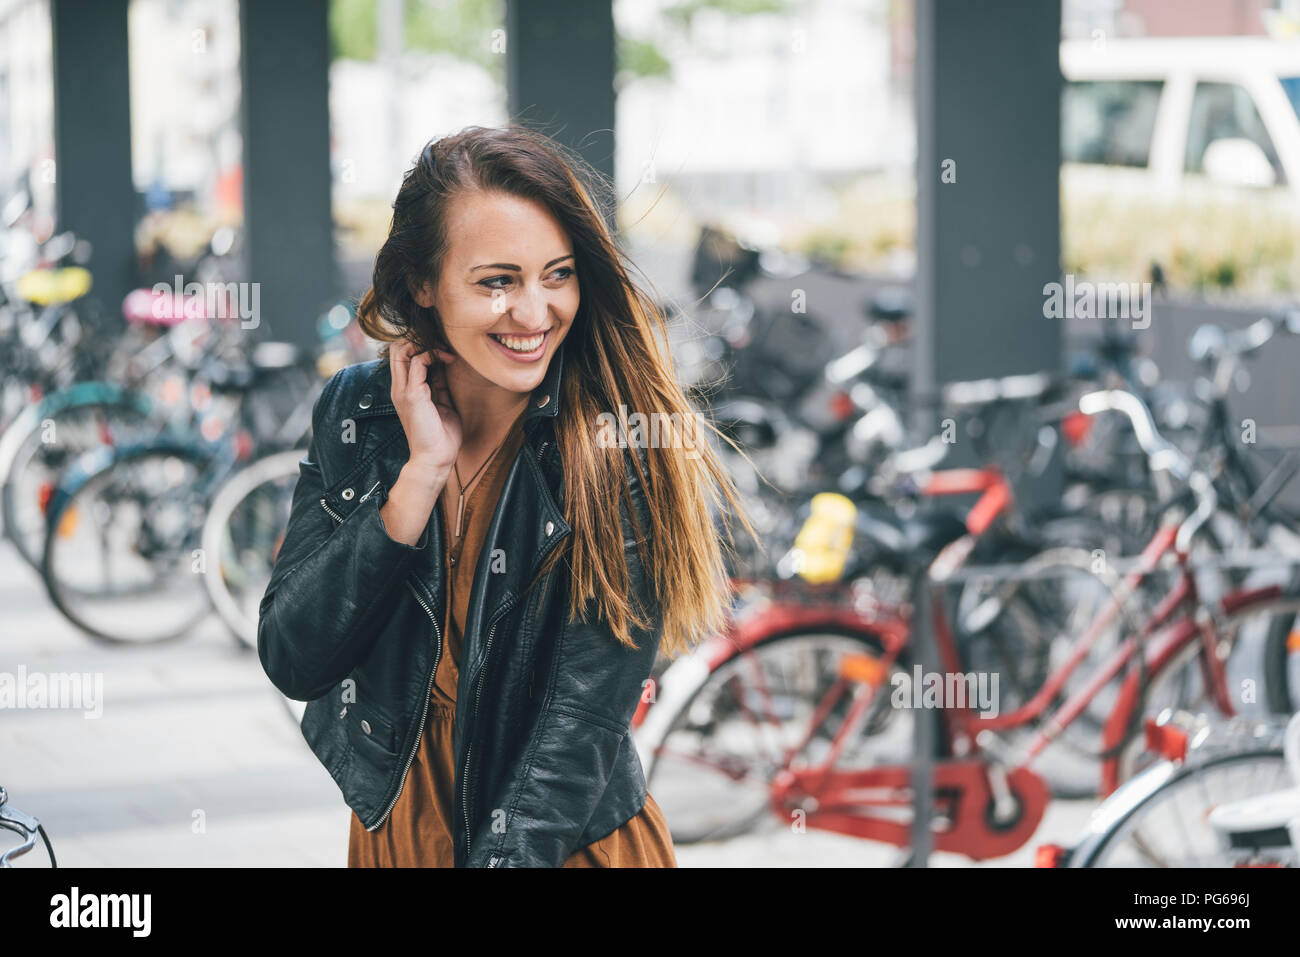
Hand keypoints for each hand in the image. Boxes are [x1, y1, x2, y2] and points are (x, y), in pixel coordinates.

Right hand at [389, 337, 461, 474]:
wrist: (435, 458)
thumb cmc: (440, 435)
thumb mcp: (442, 403)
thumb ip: (438, 384)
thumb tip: (442, 366)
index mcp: (404, 390)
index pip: (402, 356)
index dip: (421, 347)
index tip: (444, 352)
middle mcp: (399, 388)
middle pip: (396, 348)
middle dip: (420, 340)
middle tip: (443, 348)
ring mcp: (403, 390)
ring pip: (401, 349)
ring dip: (427, 345)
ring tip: (446, 353)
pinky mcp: (412, 394)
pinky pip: (417, 361)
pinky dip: (432, 355)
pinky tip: (446, 361)